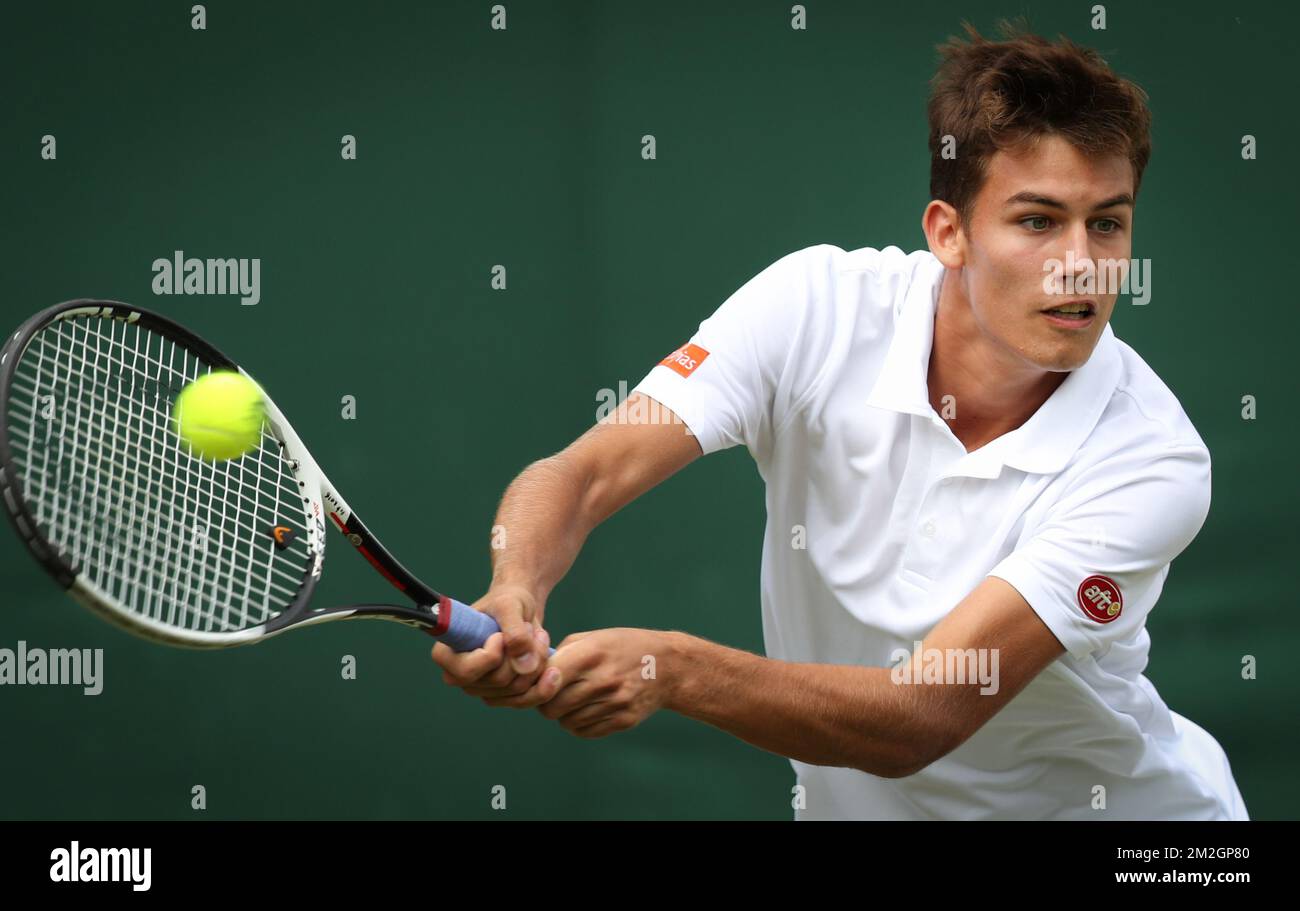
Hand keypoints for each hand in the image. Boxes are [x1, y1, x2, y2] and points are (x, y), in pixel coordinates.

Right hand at [430, 584, 550, 699]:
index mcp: (447, 654)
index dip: (492, 655)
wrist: (520, 610)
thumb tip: (524, 666)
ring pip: (517, 689)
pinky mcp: (502, 696)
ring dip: (537, 661)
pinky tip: (547, 657)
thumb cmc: (507, 602)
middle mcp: (459, 676)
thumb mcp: (510, 605)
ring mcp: (480, 689)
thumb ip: (515, 631)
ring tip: (538, 636)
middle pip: (498, 681)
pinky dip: (544, 678)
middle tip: (529, 629)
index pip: (467, 670)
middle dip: (522, 653)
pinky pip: (528, 698)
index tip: (500, 634)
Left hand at [519, 628, 677, 737]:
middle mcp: (603, 680)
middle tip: (552, 695)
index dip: (536, 683)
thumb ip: (562, 653)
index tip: (539, 681)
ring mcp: (614, 703)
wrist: (668, 665)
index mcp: (591, 655)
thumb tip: (533, 674)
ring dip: (563, 715)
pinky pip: (585, 731)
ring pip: (566, 722)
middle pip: (552, 706)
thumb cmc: (623, 647)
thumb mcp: (594, 637)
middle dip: (546, 703)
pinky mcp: (623, 720)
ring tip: (573, 701)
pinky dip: (579, 724)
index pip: (547, 678)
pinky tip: (587, 710)